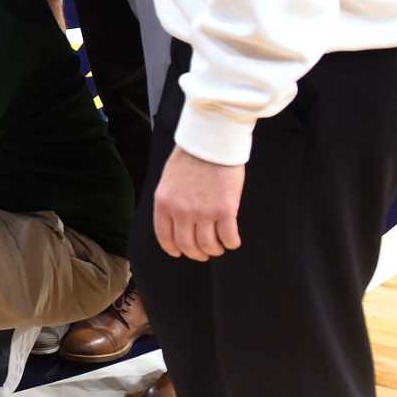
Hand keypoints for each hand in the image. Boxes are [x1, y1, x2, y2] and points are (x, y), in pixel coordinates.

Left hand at [151, 145, 244, 260]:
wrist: (210, 142)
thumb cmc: (191, 157)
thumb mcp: (169, 181)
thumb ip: (171, 202)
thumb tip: (176, 222)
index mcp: (164, 203)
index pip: (165, 237)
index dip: (173, 249)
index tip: (180, 252)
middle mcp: (181, 211)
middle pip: (187, 245)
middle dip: (196, 253)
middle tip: (204, 252)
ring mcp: (203, 212)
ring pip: (208, 246)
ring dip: (215, 250)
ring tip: (219, 246)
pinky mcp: (225, 210)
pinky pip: (228, 238)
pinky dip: (231, 243)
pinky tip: (232, 241)